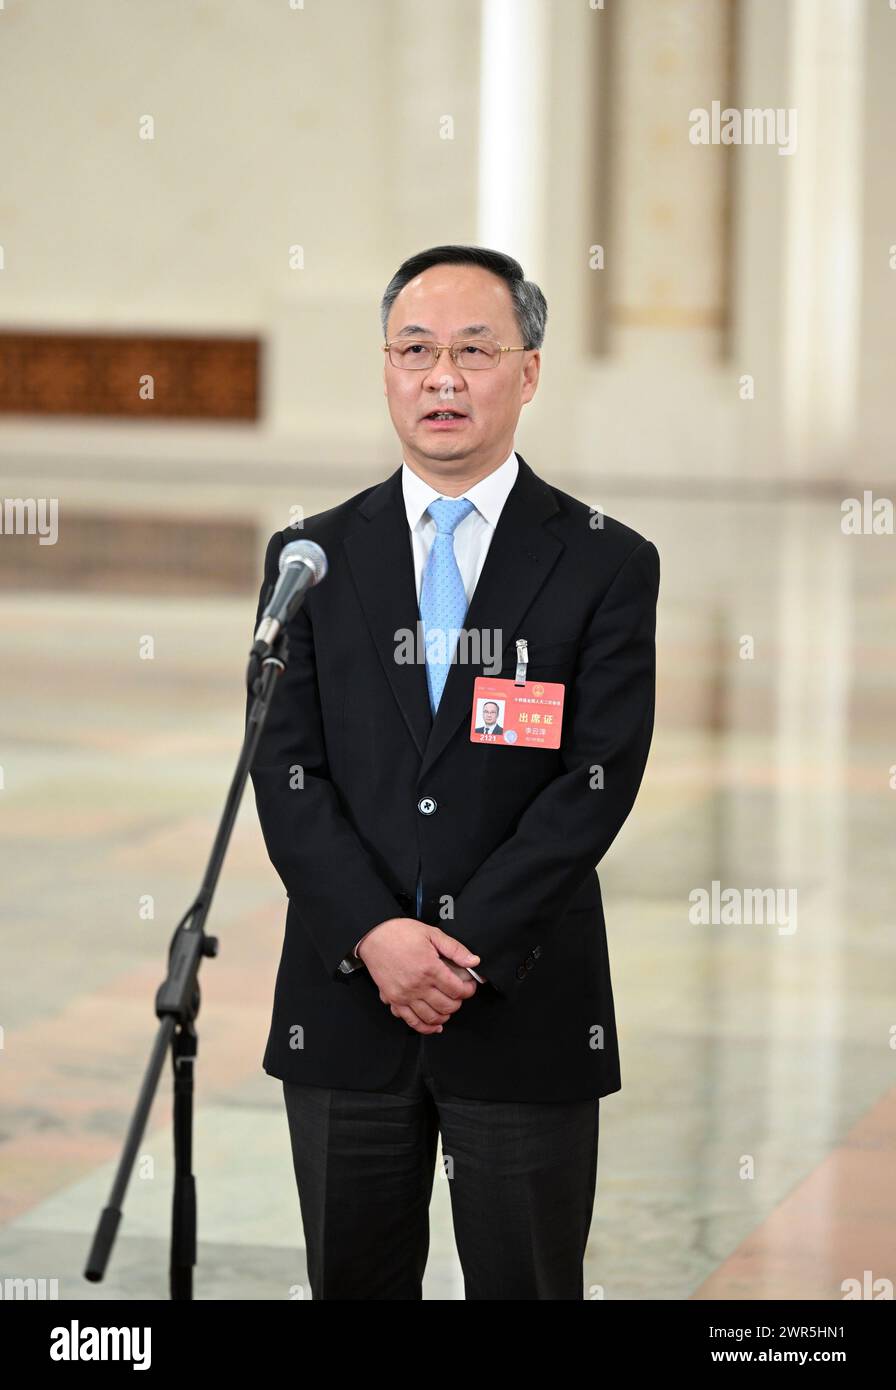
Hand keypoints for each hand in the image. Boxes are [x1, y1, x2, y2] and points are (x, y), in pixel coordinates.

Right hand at [358, 918, 479, 1033]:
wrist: (373, 936)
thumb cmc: (400, 933)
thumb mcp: (431, 933)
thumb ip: (455, 948)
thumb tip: (474, 960)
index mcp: (429, 968)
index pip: (457, 990)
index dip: (469, 989)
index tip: (469, 985)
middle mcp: (418, 985)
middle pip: (447, 1006)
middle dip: (458, 1002)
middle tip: (459, 994)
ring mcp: (405, 996)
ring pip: (432, 1018)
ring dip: (445, 1016)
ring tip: (448, 1007)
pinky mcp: (394, 1001)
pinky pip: (412, 1021)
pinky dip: (426, 1027)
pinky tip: (434, 1025)